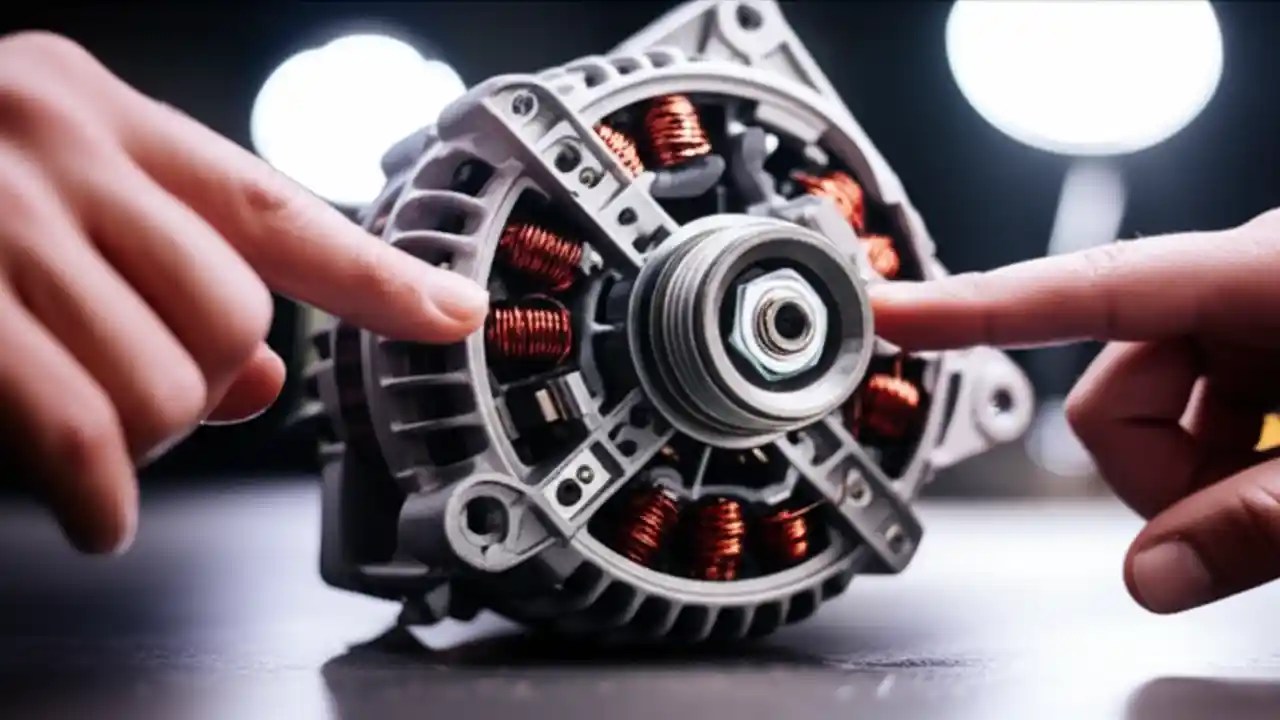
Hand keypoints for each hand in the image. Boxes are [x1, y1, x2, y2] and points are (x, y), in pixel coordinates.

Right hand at [0, 33, 487, 553]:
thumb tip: (265, 372)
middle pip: (234, 313)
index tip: (450, 314)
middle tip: (150, 393)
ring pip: (169, 379)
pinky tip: (99, 513)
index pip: (279, 207)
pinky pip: (78, 428)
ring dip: (147, 434)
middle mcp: (57, 147)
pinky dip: (102, 491)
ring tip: (94, 428)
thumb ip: (159, 271)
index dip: (379, 273)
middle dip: (208, 383)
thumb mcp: (43, 197)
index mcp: (102, 112)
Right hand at [871, 207, 1279, 613]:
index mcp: (1262, 270)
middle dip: (1155, 470)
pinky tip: (1272, 475)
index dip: (970, 306)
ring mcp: (1253, 308)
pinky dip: (1216, 458)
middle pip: (1111, 389)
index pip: (1082, 288)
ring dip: (1192, 472)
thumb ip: (1249, 524)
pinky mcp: (1267, 338)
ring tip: (1273, 498)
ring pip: (1142, 406)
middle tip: (1234, 517)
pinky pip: (1189, 404)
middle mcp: (1242, 277)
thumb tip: (1153, 576)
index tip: (887, 309)